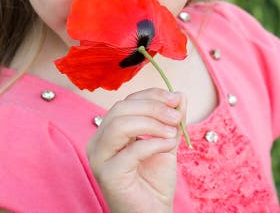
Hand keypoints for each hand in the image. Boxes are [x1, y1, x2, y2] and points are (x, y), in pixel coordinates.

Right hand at [86, 88, 186, 212]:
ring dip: (152, 123)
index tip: (176, 98)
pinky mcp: (107, 175)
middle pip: (121, 109)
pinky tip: (168, 146)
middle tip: (177, 115)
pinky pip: (131, 150)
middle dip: (153, 107)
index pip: (126, 102)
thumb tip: (181, 95)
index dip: (151, 95)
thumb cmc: (155, 183)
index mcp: (109, 132)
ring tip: (172, 133)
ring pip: (120, 125)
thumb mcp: (166, 144)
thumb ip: (171, 121)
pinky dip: (154, 143)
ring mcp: (99, 158)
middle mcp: (98, 142)